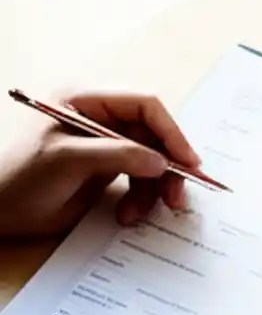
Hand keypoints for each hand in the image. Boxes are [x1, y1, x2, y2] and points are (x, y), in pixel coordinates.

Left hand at [0, 91, 200, 237]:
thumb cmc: (20, 177)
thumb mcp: (69, 160)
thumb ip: (118, 155)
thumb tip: (162, 162)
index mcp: (85, 100)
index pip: (143, 106)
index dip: (170, 132)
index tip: (188, 163)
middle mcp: (98, 117)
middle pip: (153, 135)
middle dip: (166, 167)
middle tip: (175, 198)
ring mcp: (103, 144)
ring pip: (151, 161)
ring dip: (153, 190)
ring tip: (140, 213)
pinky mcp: (106, 168)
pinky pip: (139, 179)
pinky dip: (141, 198)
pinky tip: (127, 214)